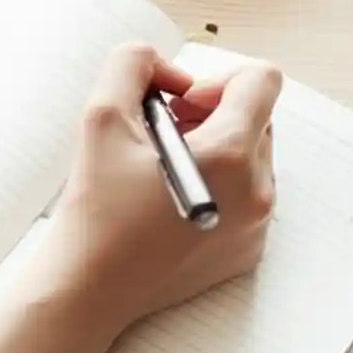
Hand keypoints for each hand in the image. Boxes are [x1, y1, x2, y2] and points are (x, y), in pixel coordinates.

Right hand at [42, 43, 281, 329]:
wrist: (90, 289)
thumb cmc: (95, 207)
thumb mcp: (103, 115)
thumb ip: (134, 63)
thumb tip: (171, 73)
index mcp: (231, 155)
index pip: (262, 81)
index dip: (218, 78)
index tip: (182, 103)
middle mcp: (257, 192)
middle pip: (257, 119)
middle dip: (213, 114)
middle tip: (165, 133)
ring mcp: (256, 226)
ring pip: (251, 158)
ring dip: (214, 150)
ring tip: (164, 169)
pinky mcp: (247, 252)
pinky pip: (246, 198)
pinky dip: (217, 188)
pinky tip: (171, 203)